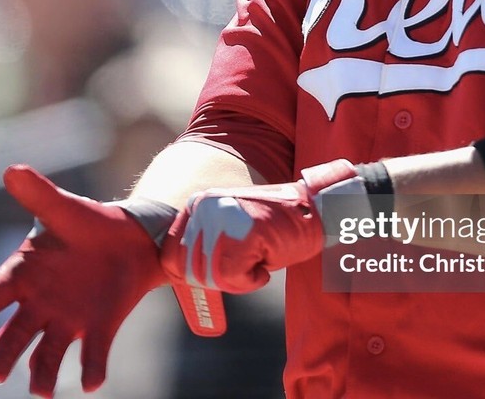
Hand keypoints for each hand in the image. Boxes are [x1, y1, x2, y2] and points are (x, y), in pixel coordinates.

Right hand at [0, 165, 168, 397]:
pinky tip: (94, 381)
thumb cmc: (87, 223)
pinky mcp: (99, 326)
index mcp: (24, 274)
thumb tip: (12, 169)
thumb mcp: (64, 207)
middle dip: (3, 355)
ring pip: (47, 355)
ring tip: (43, 390)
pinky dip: (93, 366)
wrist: (130, 236)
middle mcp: (38, 304)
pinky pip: (93, 352)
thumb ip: (38, 194)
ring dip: (43, 374)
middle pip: (13, 336)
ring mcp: (68, 319)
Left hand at [162, 158, 359, 293]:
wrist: (316, 211)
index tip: (215, 274)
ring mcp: (223, 217)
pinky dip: (252, 280)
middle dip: (219, 279)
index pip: (168, 258)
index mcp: (197, 204)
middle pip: (190, 273)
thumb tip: (178, 278)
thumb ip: (202, 244)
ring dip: (238, 279)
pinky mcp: (243, 232)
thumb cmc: (274, 227)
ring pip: (212, 278)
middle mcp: (205, 206)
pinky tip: (267, 260)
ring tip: (258, 256)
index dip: (190, 277)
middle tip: (245, 264)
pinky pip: (232, 279)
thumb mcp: (229, 229)